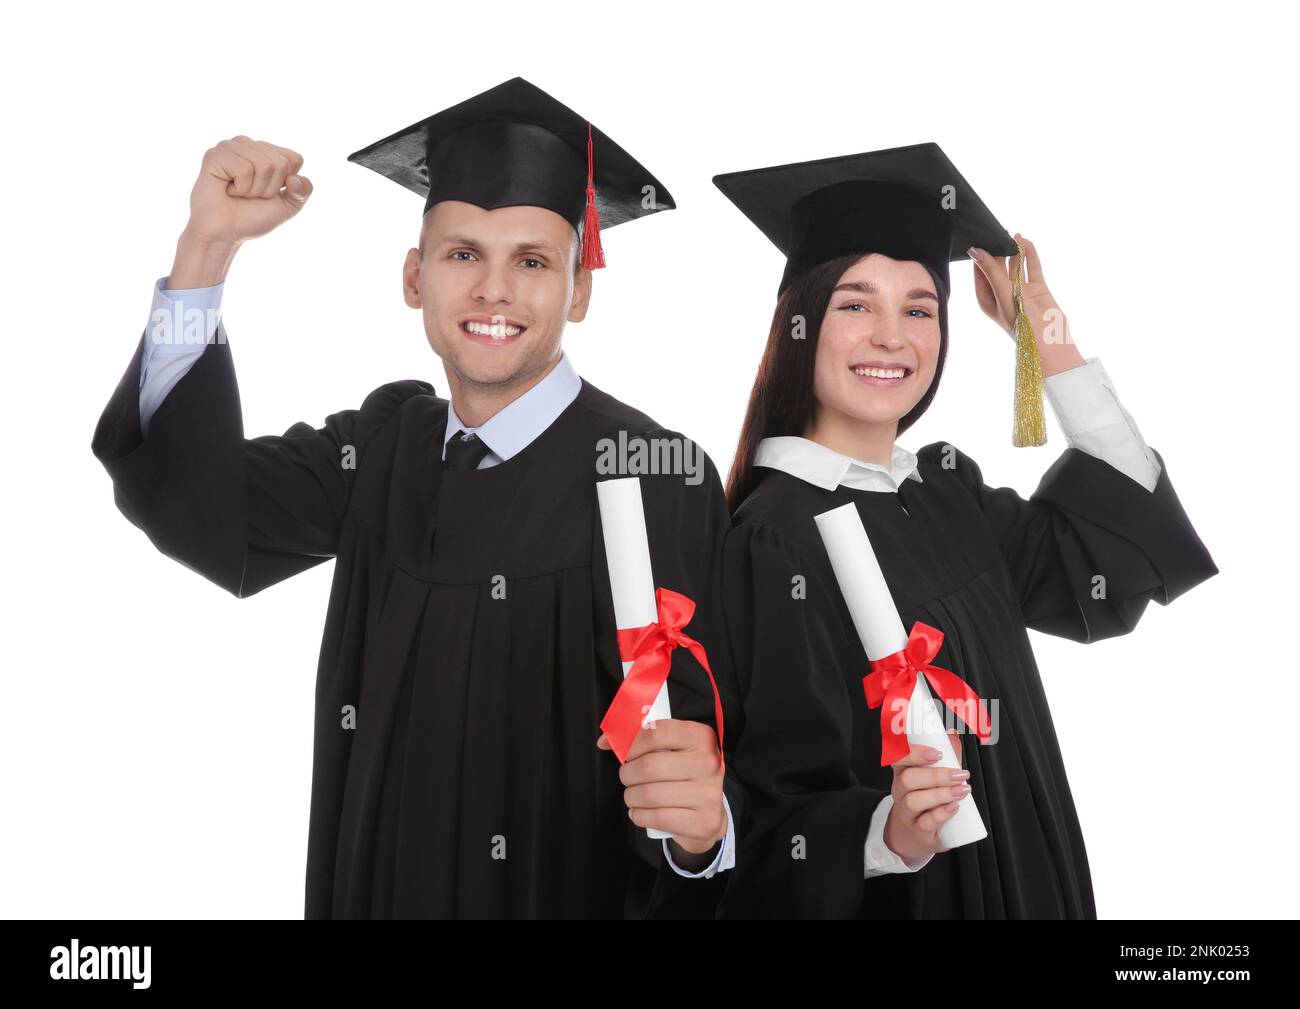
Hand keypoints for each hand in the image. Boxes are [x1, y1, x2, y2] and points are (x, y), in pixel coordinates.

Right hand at [184, 136, 312, 247]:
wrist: (225, 234)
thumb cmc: (252, 217)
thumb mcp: (288, 206)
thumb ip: (303, 191)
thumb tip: (295, 179)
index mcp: (265, 151)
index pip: (294, 159)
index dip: (285, 184)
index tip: (267, 193)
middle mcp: (248, 144)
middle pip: (281, 163)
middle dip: (269, 188)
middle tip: (249, 195)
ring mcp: (230, 147)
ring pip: (265, 165)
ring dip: (254, 189)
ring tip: (237, 193)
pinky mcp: (215, 155)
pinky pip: (245, 169)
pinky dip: (240, 188)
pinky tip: (227, 190)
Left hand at [597, 718, 725, 856]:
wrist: (708, 814)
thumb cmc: (683, 775)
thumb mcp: (671, 750)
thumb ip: (640, 740)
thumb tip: (605, 741)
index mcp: (700, 737)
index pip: (657, 733)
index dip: (633, 743)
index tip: (626, 753)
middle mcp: (708, 763)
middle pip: (649, 766)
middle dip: (627, 774)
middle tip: (627, 777)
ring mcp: (708, 794)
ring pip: (649, 794)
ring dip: (631, 797)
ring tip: (633, 796)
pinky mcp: (703, 821)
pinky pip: (658, 817)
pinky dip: (640, 816)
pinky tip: (640, 812)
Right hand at [881, 732, 968, 864]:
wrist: (914, 834)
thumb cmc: (926, 800)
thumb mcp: (932, 777)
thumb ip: (946, 755)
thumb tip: (953, 734)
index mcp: (902, 773)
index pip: (898, 758)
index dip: (914, 753)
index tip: (936, 753)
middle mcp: (900, 792)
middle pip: (908, 779)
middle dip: (936, 775)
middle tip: (959, 774)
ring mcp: (907, 813)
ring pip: (914, 801)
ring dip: (940, 794)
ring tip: (961, 790)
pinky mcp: (918, 832)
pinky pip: (925, 823)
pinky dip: (940, 814)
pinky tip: (954, 808)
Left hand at [971, 234, 1066, 341]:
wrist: (1049, 339)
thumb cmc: (1020, 322)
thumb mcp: (1002, 294)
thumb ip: (991, 271)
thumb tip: (975, 251)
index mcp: (986, 297)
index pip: (980, 271)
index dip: (980, 254)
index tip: (980, 235)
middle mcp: (1001, 292)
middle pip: (997, 266)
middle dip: (997, 249)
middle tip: (997, 230)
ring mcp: (1019, 289)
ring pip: (1015, 265)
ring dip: (1014, 250)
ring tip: (1013, 233)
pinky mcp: (1036, 287)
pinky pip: (1031, 267)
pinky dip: (1029, 255)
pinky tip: (1026, 242)